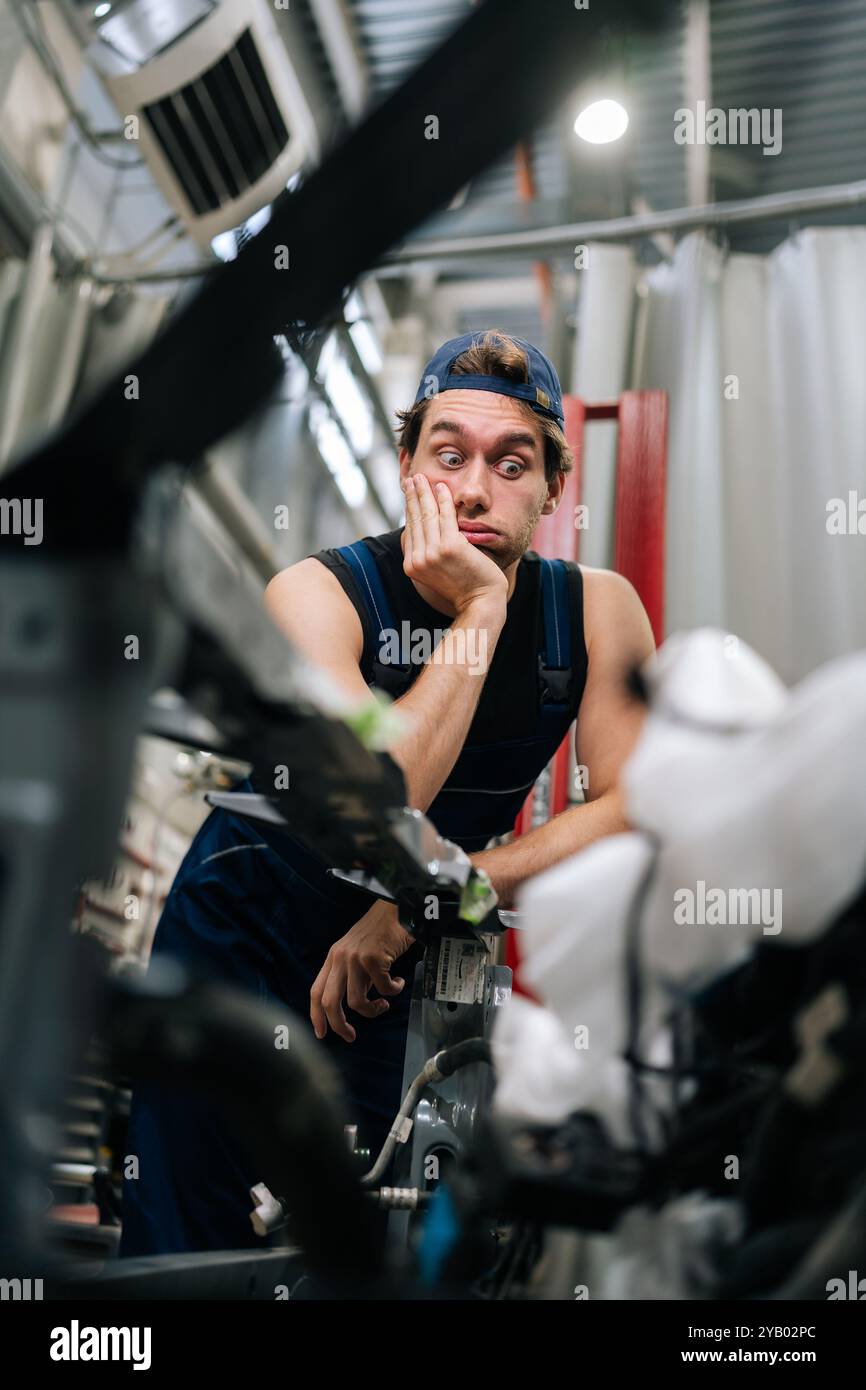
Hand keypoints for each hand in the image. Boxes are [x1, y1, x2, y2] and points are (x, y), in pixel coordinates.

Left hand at [310, 899, 413, 1041]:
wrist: (396, 909)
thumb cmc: (379, 932)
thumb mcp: (356, 952)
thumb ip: (351, 975)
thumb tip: (355, 1003)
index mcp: (333, 958)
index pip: (315, 991)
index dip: (315, 1015)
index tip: (321, 1033)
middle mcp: (340, 958)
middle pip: (330, 1002)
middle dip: (338, 1025)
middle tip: (350, 1036)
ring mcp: (356, 958)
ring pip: (356, 1001)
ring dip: (372, 1010)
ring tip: (383, 1003)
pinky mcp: (374, 959)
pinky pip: (384, 989)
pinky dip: (394, 991)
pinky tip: (398, 982)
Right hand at [401, 473, 506, 614]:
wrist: (480, 601)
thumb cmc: (464, 586)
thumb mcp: (438, 571)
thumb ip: (429, 553)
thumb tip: (426, 531)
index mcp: (412, 566)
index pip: (410, 530)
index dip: (409, 508)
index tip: (409, 492)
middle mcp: (418, 559)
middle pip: (415, 519)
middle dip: (413, 495)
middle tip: (412, 478)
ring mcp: (432, 553)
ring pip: (427, 515)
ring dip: (424, 492)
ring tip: (422, 477)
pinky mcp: (450, 547)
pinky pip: (446, 516)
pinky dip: (443, 499)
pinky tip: (442, 487)